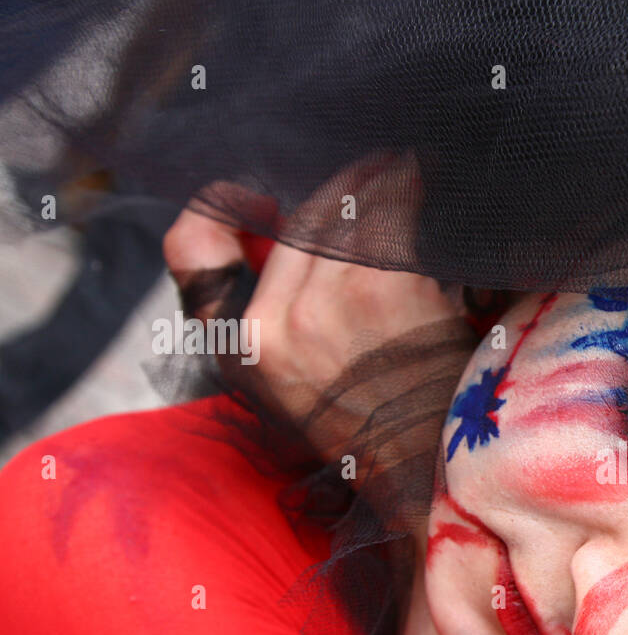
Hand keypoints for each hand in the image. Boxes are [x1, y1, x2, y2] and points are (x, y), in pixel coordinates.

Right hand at [161, 152, 474, 476]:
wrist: (424, 470)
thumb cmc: (364, 424)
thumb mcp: (280, 388)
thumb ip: (255, 317)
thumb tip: (259, 232)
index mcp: (240, 347)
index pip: (195, 246)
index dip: (220, 206)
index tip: (257, 194)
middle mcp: (274, 324)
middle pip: (297, 222)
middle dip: (338, 184)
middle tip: (374, 164)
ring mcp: (328, 305)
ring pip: (347, 212)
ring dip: (382, 179)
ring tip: (405, 166)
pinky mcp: (385, 292)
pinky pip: (395, 220)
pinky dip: (412, 194)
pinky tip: (426, 186)